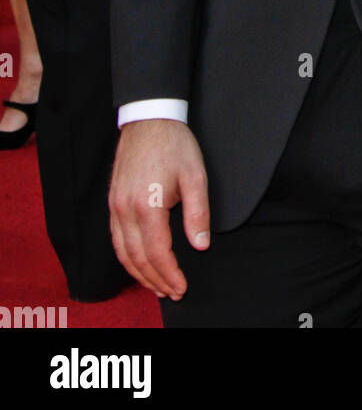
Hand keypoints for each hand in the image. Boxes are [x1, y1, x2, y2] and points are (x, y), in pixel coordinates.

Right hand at [109, 119, 209, 300]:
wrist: (149, 117)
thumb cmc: (174, 144)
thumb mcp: (195, 175)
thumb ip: (198, 212)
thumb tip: (200, 244)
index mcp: (147, 204)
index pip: (156, 252)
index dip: (169, 274)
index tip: (181, 287)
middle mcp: (125, 209)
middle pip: (137, 258)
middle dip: (155, 280)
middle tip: (172, 292)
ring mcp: (115, 206)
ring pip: (123, 252)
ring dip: (139, 273)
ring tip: (157, 286)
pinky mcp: (112, 201)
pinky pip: (116, 239)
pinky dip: (127, 257)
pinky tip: (139, 263)